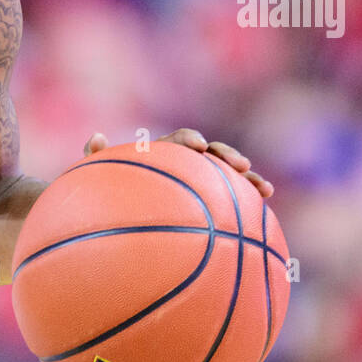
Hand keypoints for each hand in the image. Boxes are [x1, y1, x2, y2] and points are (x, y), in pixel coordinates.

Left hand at [83, 128, 273, 198]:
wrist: (115, 217)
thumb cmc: (104, 196)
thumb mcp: (97, 180)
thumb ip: (96, 158)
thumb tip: (96, 137)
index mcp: (163, 155)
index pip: (179, 141)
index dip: (190, 141)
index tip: (199, 147)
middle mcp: (185, 166)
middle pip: (213, 155)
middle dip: (228, 156)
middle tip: (241, 165)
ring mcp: (200, 185)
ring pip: (228, 180)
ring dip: (248, 182)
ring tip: (265, 190)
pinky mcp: (209, 205)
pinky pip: (230, 207)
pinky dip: (247, 211)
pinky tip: (263, 225)